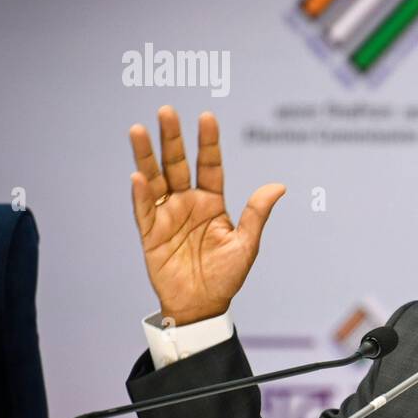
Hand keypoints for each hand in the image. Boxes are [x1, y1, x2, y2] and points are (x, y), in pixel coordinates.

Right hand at [129, 106, 284, 325]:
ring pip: (155, 179)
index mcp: (212, 202)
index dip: (208, 142)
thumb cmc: (226, 277)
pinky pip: (143, 210)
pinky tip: (138, 175)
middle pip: (178, 164)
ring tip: (139, 130)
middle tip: (167, 111)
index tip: (206, 116)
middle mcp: (187, 203)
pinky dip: (141, 193)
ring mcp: (167, 216)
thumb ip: (256, 213)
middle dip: (172, 139)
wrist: (202, 306)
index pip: (210, 165)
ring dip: (146, 156)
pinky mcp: (150, 233)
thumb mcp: (246, 244)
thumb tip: (279, 186)